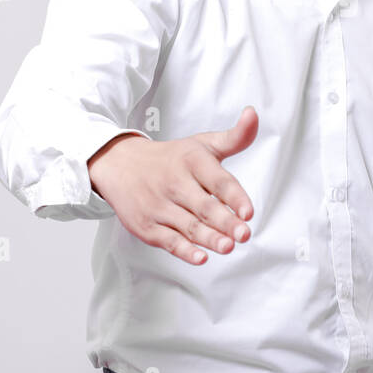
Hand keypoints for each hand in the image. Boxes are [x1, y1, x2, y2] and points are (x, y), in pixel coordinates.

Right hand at [87, 106, 257, 264]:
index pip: (218, 180)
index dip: (234, 196)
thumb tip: (253, 114)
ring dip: (208, 238)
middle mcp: (174, 182)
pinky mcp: (147, 226)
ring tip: (228, 246)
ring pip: (188, 226)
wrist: (119, 164)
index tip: (248, 211)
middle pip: (204, 206)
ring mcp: (159, 205)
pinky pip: (168, 241)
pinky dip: (184, 251)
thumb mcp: (202, 144)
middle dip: (225, 221)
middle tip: (244, 234)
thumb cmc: (170, 158)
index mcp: (192, 161)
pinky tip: (200, 257)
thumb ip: (235, 137)